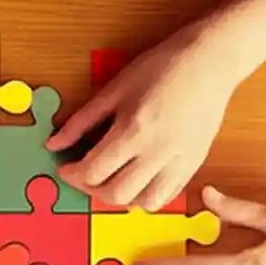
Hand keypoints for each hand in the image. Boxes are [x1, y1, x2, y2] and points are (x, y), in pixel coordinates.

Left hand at [48, 27, 237, 209]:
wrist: (211, 61)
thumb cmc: (162, 67)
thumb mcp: (114, 89)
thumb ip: (82, 120)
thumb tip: (54, 144)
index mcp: (135, 130)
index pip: (94, 171)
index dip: (72, 174)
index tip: (66, 168)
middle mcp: (158, 152)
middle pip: (116, 194)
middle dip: (91, 189)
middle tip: (84, 175)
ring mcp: (180, 162)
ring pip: (143, 203)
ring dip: (122, 198)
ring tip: (112, 179)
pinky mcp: (194, 165)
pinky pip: (167, 197)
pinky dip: (147, 196)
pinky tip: (137, 180)